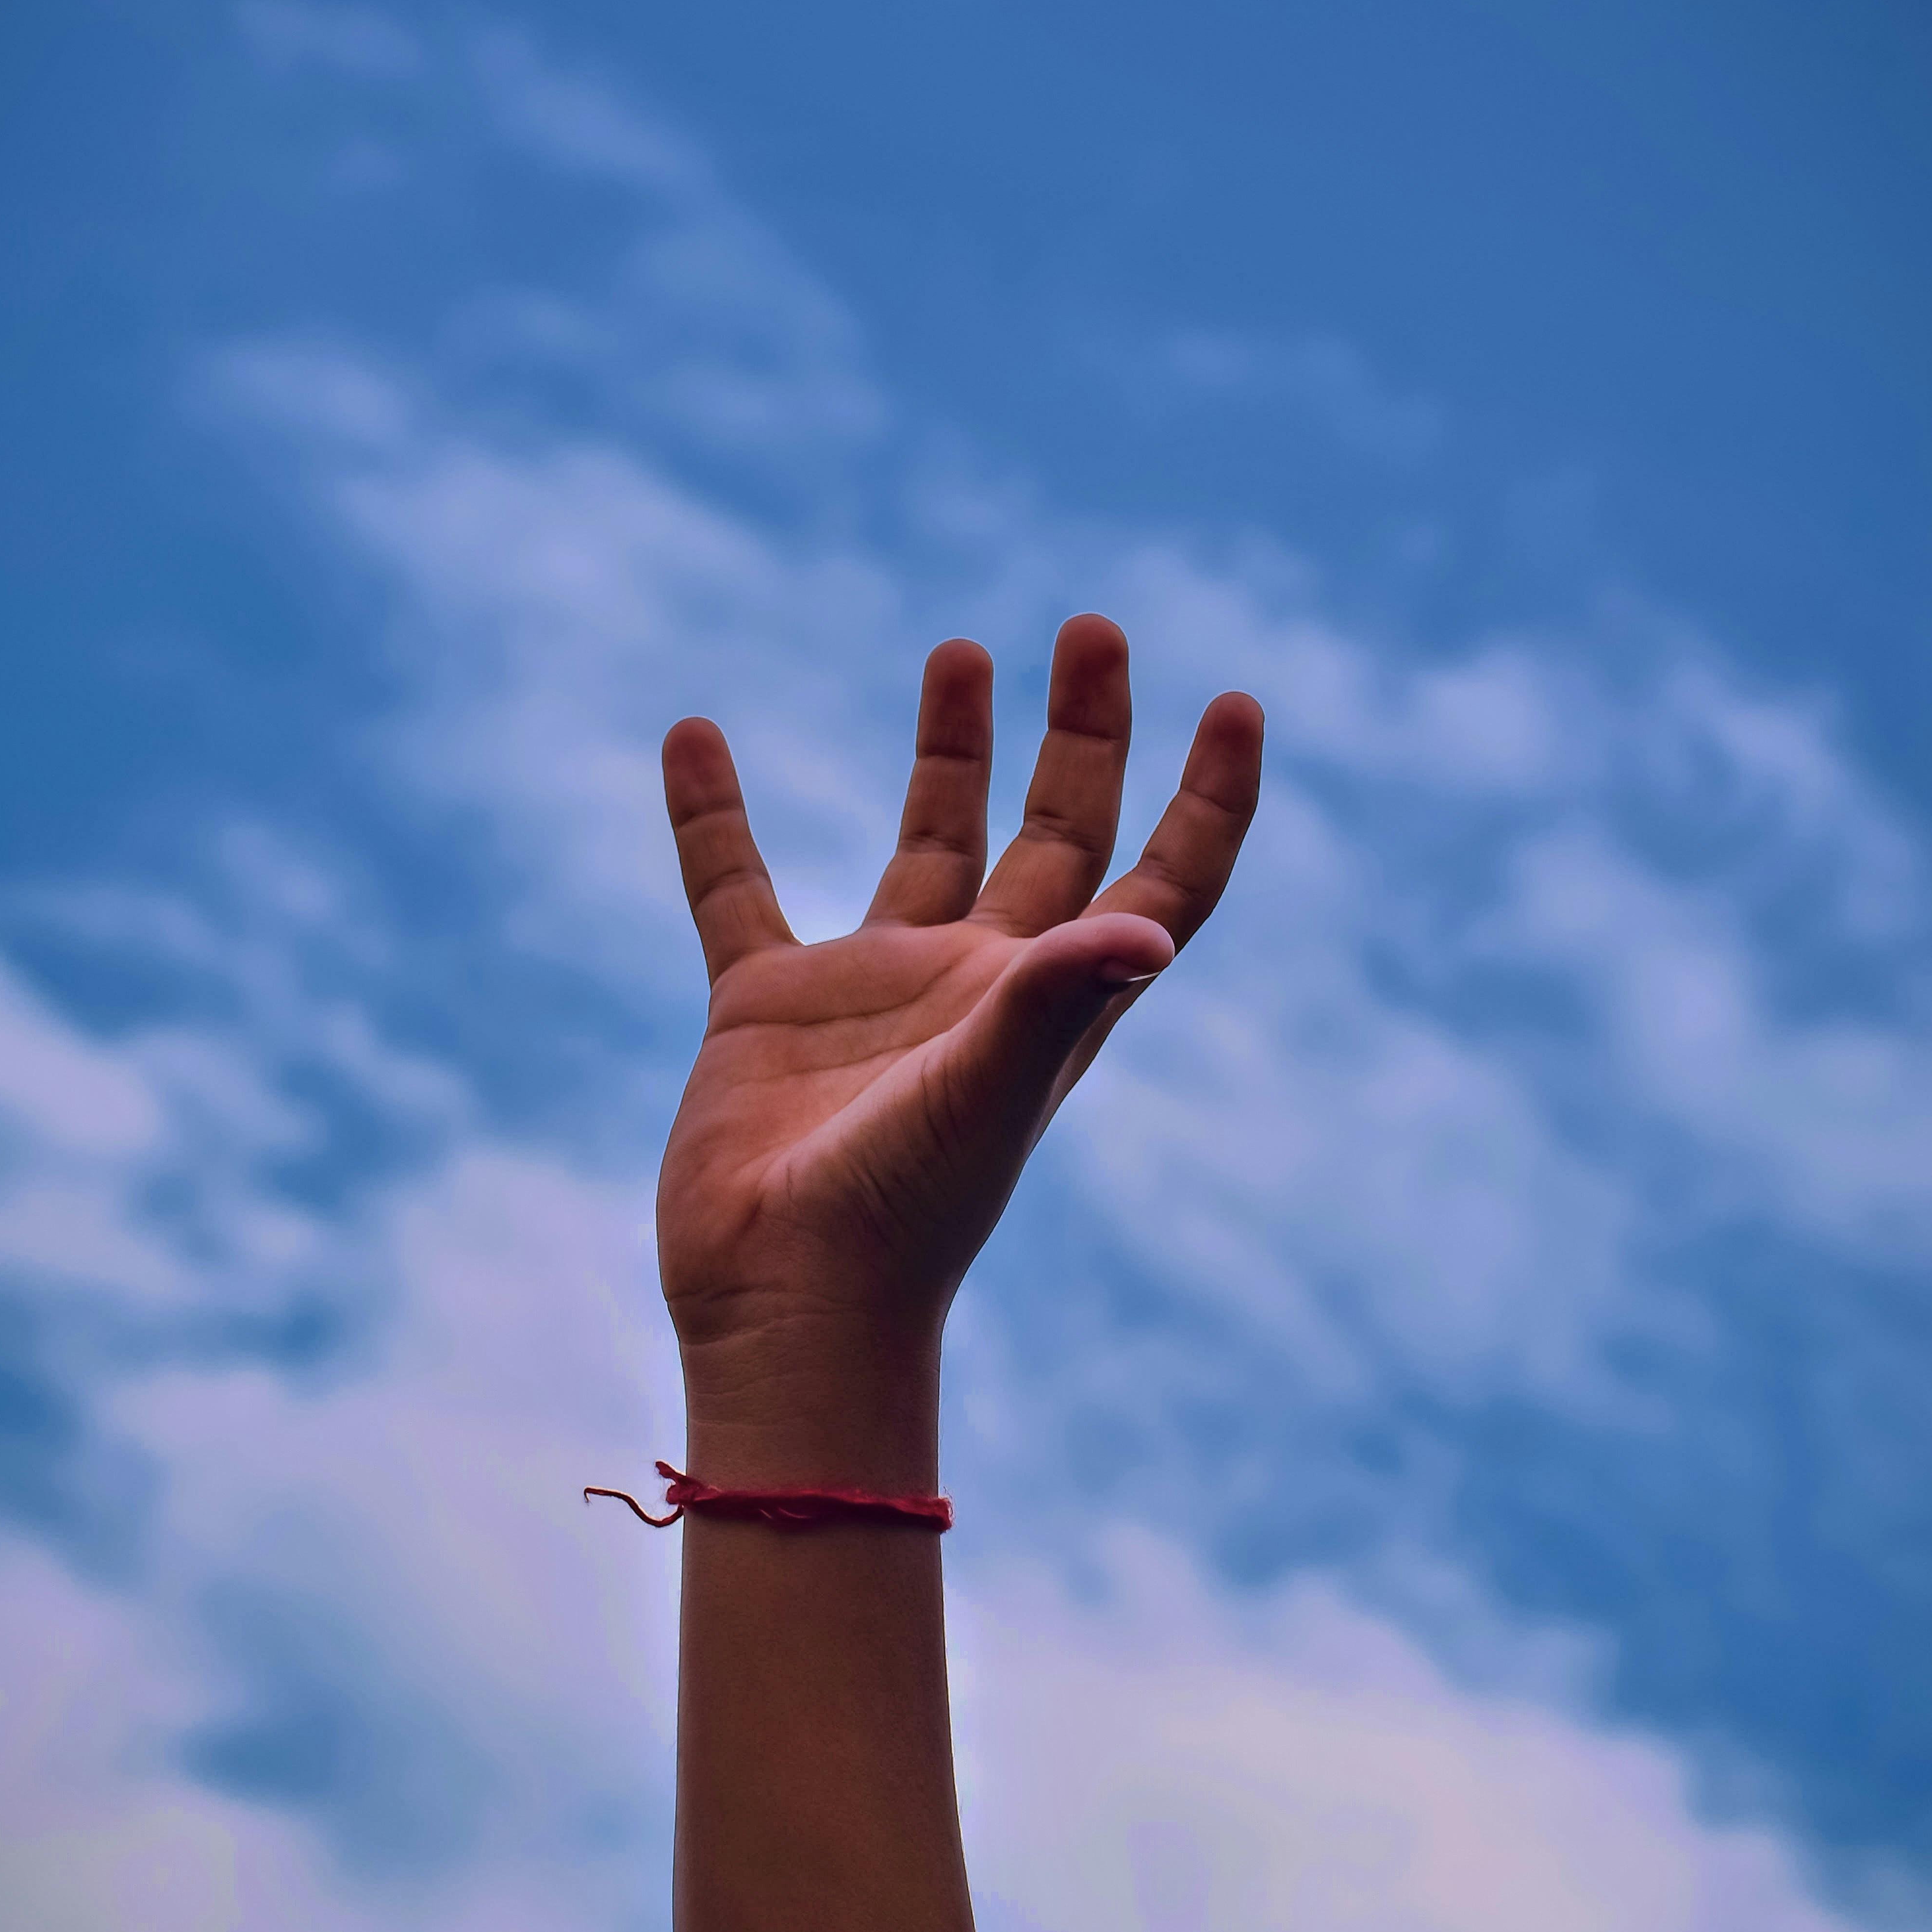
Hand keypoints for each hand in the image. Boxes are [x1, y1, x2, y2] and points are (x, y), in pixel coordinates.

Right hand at [656, 616, 1261, 1447]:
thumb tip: (1149, 933)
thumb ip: (1056, 998)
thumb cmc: (900, 1217)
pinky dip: (714, 817)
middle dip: (1083, 733)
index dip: (1210, 802)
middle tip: (1094, 628)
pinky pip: (736, 890)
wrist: (782, 1304)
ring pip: (926, 840)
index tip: (1239, 704)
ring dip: (950, 747)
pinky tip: (693, 734)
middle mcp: (977, 983)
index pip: (1161, 882)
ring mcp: (874, 991)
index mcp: (1052, 1004)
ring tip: (961, 650)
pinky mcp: (767, 1008)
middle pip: (1056, 831)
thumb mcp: (988, 1095)